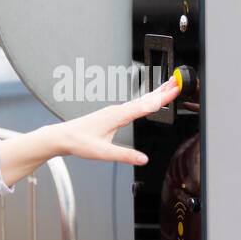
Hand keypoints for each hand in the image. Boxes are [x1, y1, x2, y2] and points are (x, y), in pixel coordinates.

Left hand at [0, 76, 180, 185]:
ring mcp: (115, 111)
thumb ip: (124, 156)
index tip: (175, 88)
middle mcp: (117, 110)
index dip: (162, 97)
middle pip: (145, 98)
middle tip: (177, 79)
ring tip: (168, 87)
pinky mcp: (112, 114)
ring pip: (140, 100)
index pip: (145, 105)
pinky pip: (133, 105)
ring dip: (155, 94)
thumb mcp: (103, 153)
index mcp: (117, 116)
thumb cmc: (79, 142)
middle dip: (162, 89)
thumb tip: (143, 159)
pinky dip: (145, 101)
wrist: (63, 137)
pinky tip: (148, 102)